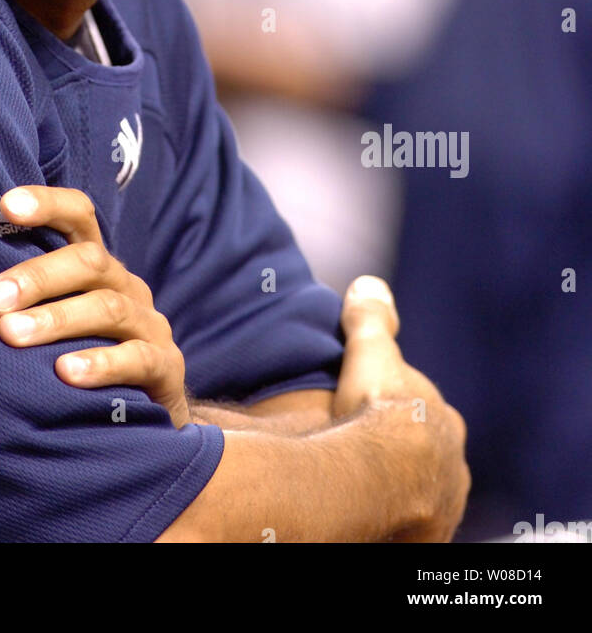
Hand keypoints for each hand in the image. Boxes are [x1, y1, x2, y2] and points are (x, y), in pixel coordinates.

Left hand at [0, 186, 190, 427]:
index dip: (48, 204)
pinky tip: (66, 373)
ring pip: (107, 307)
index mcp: (96, 267)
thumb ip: (20, 301)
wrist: (146, 417)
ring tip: (13, 335)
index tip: (8, 204)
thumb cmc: (78, 359)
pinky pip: (137, 358)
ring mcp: (149, 324)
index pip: (79, 216)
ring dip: (57, 320)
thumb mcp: (54, 323)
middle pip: (88, 262)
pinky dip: (100, 363)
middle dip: (36, 278)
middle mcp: (126, 285)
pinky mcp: (166, 367)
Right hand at [334, 275, 470, 541]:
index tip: (371, 411)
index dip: (399, 410)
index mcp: (446, 422)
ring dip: (399, 488)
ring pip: (422, 492)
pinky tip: (371, 514)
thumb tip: (368, 283)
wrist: (382, 475)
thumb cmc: (376, 411)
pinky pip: (410, 525)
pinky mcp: (428, 536)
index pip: (424, 413)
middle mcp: (454, 466)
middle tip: (365, 450)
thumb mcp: (370, 352)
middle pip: (428, 456)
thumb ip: (370, 318)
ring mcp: (444, 505)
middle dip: (404, 453)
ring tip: (364, 486)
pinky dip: (395, 519)